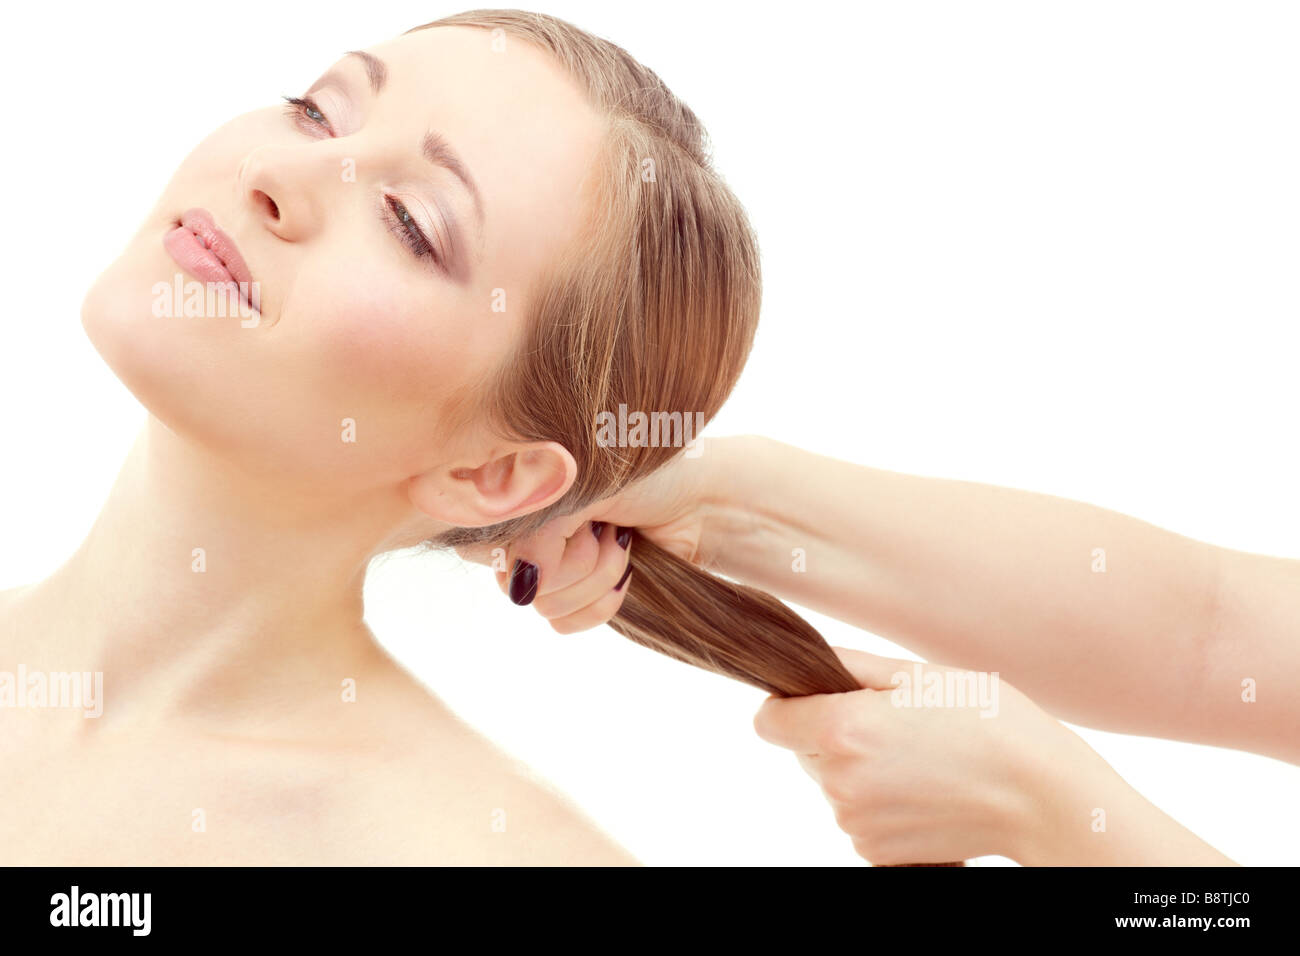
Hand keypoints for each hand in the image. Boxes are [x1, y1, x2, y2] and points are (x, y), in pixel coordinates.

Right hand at [455, 437, 727, 630]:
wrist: (699, 500)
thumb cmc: (645, 475)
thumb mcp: (582, 491)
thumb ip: (537, 533)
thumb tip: (520, 588)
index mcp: (515, 492)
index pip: (491, 542)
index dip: (541, 544)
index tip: (578, 520)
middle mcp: (522, 530)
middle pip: (518, 579)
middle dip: (579, 559)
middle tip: (606, 526)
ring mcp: (548, 565)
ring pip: (546, 606)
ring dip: (598, 575)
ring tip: (620, 540)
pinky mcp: (573, 595)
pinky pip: (562, 624)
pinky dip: (601, 601)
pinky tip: (626, 570)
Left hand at [752, 646, 1093, 864]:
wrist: (1041, 797)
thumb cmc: (988, 723)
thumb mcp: (917, 674)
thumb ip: (851, 667)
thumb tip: (809, 661)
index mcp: (840, 730)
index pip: (768, 721)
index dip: (790, 707)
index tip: (822, 701)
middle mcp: (837, 782)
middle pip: (805, 752)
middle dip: (836, 736)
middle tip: (896, 725)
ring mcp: (855, 823)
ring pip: (833, 785)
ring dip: (861, 770)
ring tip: (920, 757)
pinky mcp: (876, 853)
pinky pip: (858, 816)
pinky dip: (880, 804)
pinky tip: (924, 789)